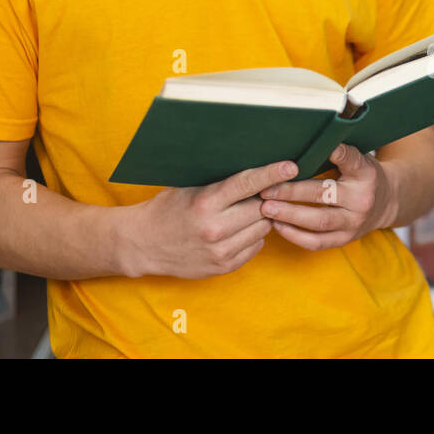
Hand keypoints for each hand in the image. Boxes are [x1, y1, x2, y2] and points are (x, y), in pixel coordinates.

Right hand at [117, 160, 296, 278]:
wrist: (143, 244)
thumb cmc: (167, 209)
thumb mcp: (189, 188)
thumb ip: (221, 182)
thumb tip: (256, 169)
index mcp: (205, 203)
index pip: (246, 184)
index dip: (271, 174)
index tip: (291, 167)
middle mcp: (215, 229)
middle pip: (261, 208)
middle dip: (264, 199)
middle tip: (259, 193)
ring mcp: (220, 251)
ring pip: (263, 228)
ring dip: (260, 218)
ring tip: (242, 213)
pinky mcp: (224, 266)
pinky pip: (256, 246)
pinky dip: (252, 236)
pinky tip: (236, 230)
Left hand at [258, 144, 399, 250]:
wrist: (386, 203)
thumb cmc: (361, 176)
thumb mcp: (358, 159)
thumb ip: (338, 152)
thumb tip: (300, 140)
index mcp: (366, 174)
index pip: (351, 161)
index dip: (337, 153)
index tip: (322, 147)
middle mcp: (362, 199)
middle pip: (324, 195)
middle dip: (291, 192)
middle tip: (266, 189)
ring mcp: (354, 223)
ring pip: (318, 222)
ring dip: (289, 215)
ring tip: (266, 208)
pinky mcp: (345, 239)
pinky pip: (317, 242)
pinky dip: (294, 236)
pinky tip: (277, 226)